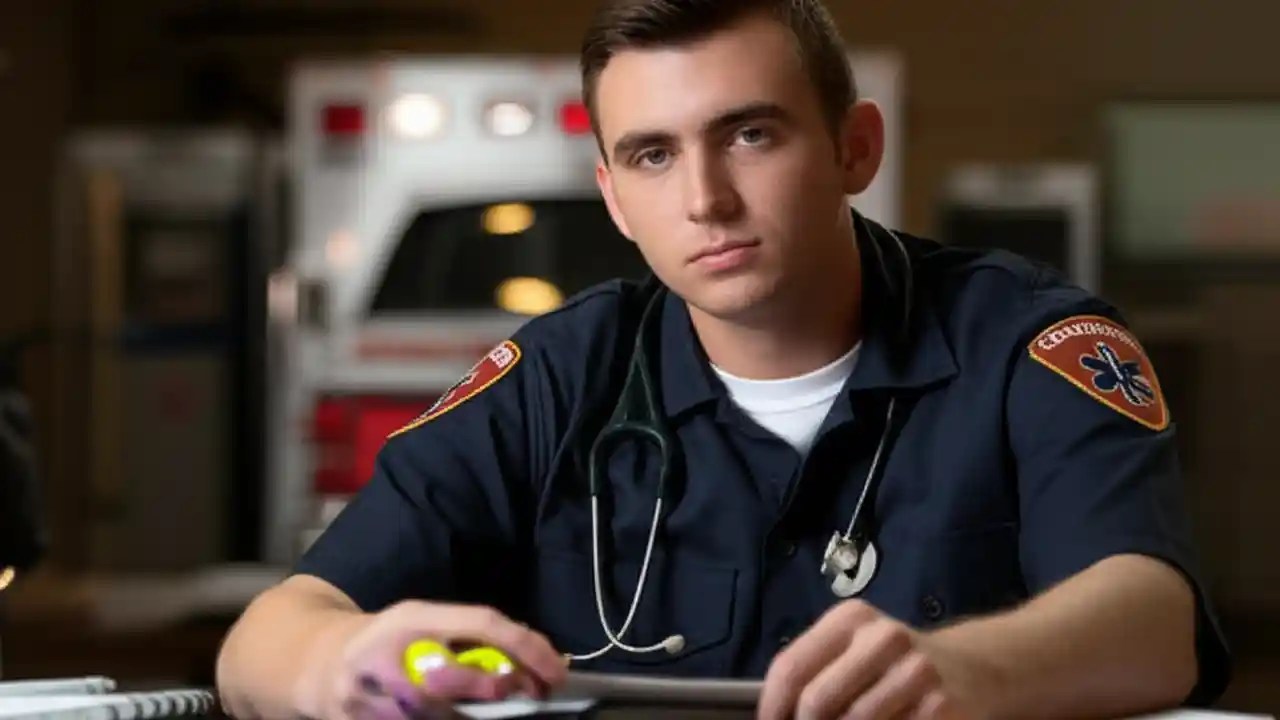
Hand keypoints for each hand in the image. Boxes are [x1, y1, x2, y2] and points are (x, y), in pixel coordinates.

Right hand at [309, 601, 567, 719]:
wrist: (315, 665)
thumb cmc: (388, 643)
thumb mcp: (423, 625)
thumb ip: (467, 639)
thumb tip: (534, 662)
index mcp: (412, 616)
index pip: (481, 622)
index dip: (526, 646)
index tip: (556, 671)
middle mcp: (389, 651)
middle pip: (459, 680)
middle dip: (498, 689)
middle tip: (528, 694)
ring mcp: (370, 694)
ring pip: (438, 716)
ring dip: (473, 718)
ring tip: (488, 711)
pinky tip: (456, 717)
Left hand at [758, 600, 985, 719]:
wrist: (974, 668)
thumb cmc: (895, 663)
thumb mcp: (854, 649)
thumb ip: (814, 672)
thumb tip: (773, 715)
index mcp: (851, 618)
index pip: (790, 667)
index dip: (771, 708)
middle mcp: (883, 638)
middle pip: (816, 702)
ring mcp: (916, 672)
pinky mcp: (942, 706)